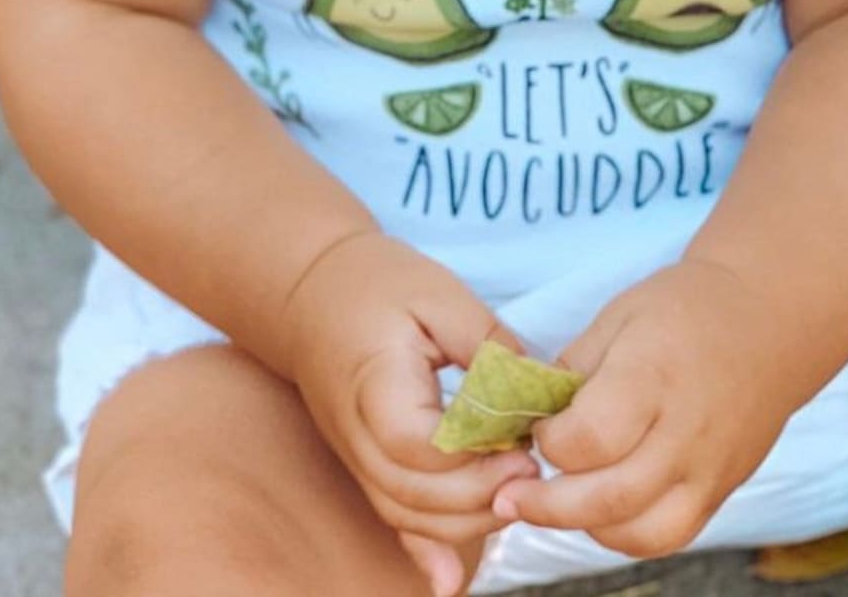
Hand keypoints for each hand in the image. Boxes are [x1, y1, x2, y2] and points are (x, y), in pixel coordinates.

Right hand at [284, 229, 541, 596]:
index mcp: (374, 385)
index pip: (421, 448)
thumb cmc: (376, 281)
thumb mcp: (440, 294)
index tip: (524, 443)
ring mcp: (354, 455)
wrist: (308, 287)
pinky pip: (390, 516)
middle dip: (480, 496)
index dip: (477, 458)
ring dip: (464, 520)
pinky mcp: (362, 463)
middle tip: (530, 469)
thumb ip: (489, 346)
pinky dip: (421, 548)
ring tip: (514, 489)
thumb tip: (540, 393)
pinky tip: (450, 581)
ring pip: (405, 515)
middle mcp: (356, 433)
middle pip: (414, 496)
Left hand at [490, 257, 806, 559]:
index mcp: (654, 375)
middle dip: (548, 506)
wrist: (769, 319)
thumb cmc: (685, 308)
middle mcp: (686, 432)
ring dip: (585, 527)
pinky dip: (625, 533)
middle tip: (509, 496)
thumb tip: (531, 415)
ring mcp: (710, 470)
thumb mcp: (619, 315)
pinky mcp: (721, 491)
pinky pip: (669, 536)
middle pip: (610, 497)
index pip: (590, 438)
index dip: (549, 442)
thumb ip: (574, 369)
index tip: (536, 427)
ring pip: (641, 532)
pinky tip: (596, 510)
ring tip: (552, 505)